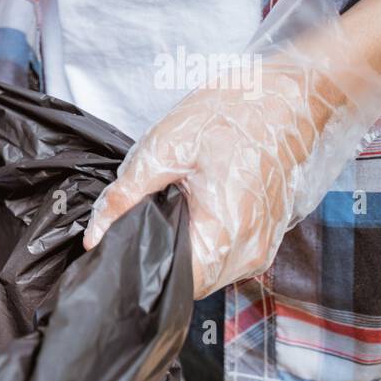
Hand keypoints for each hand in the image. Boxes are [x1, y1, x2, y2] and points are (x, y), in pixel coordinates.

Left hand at [83, 0, 380, 297]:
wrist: (286, 97)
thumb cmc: (230, 116)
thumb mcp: (162, 149)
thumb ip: (123, 197)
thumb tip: (95, 236)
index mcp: (227, 231)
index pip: (173, 283)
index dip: (141, 269)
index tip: (120, 250)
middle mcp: (250, 251)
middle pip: (189, 282)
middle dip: (158, 258)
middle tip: (140, 223)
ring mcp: (262, 248)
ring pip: (206, 273)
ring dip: (181, 251)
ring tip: (169, 213)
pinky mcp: (264, 239)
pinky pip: (224, 259)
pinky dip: (202, 244)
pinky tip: (192, 214)